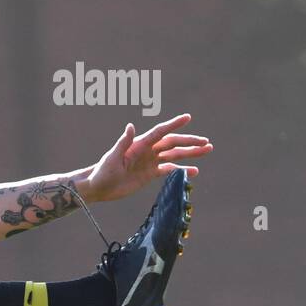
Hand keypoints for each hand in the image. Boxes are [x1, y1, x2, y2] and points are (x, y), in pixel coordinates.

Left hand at [82, 114, 211, 202]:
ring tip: (207, 151)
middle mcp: (148, 151)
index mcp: (140, 144)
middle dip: (190, 142)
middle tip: (207, 143)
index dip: (174, 124)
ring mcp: (150, 162)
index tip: (188, 118)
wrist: (98, 187)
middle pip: (173, 143)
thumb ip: (123, 142)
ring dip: (190, 154)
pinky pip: (169, 170)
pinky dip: (182, 170)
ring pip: (174, 155)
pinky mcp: (150, 174)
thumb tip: (130, 126)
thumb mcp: (112, 157)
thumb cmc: (102, 171)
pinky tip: (193, 171)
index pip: (161, 132)